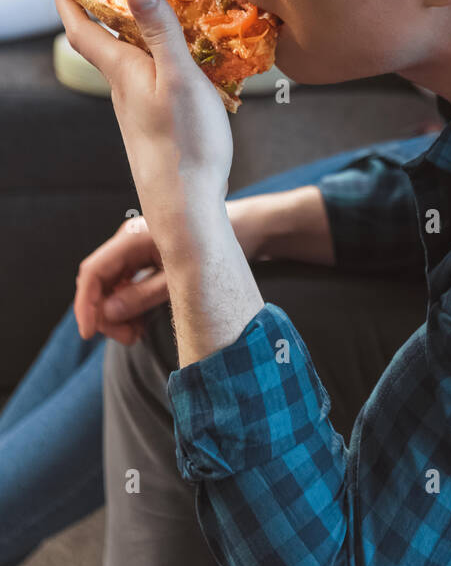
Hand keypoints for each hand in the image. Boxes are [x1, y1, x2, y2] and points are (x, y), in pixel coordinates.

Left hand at [55, 0, 232, 255]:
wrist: (187, 203)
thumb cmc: (185, 142)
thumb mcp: (179, 77)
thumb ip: (160, 32)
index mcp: (123, 71)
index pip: (83, 29)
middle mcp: (124, 88)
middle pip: (105, 41)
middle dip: (107, 8)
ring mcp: (139, 107)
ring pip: (130, 60)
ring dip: (137, 32)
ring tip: (163, 10)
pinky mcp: (157, 122)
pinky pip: (153, 77)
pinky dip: (160, 57)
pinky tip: (188, 58)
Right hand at [74, 196, 280, 344]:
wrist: (248, 228)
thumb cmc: (218, 246)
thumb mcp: (181, 277)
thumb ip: (143, 295)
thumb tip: (108, 314)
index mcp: (135, 236)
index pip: (95, 270)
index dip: (87, 304)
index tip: (90, 334)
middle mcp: (132, 241)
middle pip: (101, 283)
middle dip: (107, 315)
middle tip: (130, 338)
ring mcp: (140, 251)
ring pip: (114, 288)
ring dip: (119, 315)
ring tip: (139, 334)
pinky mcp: (151, 261)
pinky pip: (129, 288)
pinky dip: (131, 308)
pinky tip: (143, 324)